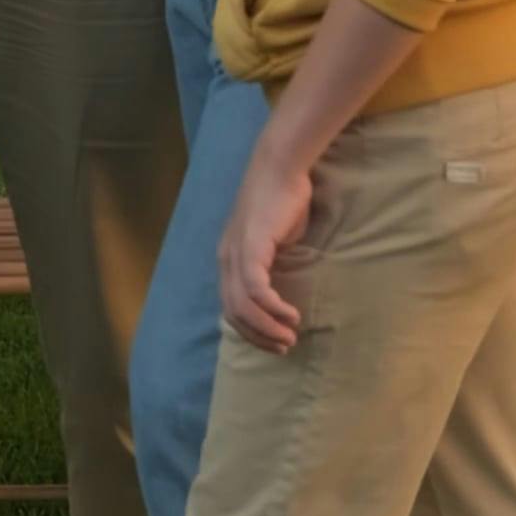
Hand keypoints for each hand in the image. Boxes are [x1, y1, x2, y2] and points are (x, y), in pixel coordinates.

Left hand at [219, 140, 315, 352]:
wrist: (280, 168)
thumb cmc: (281, 201)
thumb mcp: (274, 241)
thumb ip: (272, 264)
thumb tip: (282, 289)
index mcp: (229, 260)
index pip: (231, 308)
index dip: (251, 331)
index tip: (274, 342)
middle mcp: (226, 260)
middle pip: (233, 313)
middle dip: (259, 336)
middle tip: (284, 347)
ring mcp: (235, 253)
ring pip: (242, 306)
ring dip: (266, 327)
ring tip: (289, 336)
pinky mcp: (250, 247)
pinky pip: (254, 288)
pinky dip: (271, 307)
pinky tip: (289, 314)